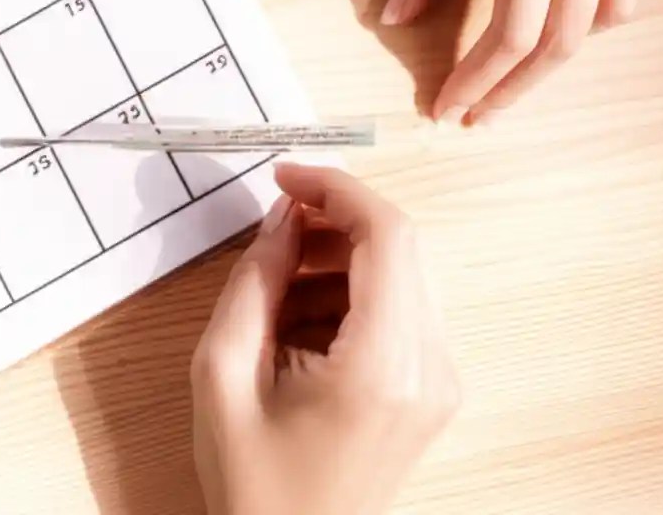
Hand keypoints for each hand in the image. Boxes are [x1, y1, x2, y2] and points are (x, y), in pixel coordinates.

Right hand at [192, 163, 459, 514]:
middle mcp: (429, 370)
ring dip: (340, 261)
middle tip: (274, 233)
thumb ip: (253, 282)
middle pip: (400, 249)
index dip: (337, 189)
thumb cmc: (253, 484)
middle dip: (335, 224)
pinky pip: (401, 311)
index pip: (388, 236)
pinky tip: (301, 325)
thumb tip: (283, 217)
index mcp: (380, 368)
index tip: (285, 178)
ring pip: (402, 275)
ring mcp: (439, 383)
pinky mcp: (433, 391)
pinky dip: (352, 296)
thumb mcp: (223, 375)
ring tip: (276, 296)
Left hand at [381, 0, 660, 124]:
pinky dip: (592, 20)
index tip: (448, 109)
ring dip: (552, 63)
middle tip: (476, 116)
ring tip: (510, 79)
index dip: (478, 80)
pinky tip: (556, 25)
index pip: (512, 28)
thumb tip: (395, 17)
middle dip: (511, 90)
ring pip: (600, 24)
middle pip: (558, 43)